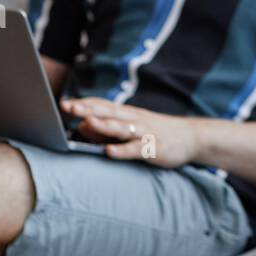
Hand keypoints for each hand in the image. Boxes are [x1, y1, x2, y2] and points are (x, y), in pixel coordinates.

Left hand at [59, 97, 197, 167]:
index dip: (85, 103)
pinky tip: (109, 151)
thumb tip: (82, 126)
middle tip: (69, 106)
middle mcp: (135, 120)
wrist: (191, 137)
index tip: (64, 103)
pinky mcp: (153, 148)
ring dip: (104, 125)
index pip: (103, 104)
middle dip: (88, 109)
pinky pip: (135, 149)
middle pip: (109, 112)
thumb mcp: (130, 129)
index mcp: (128, 114)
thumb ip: (106, 129)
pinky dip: (122, 150)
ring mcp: (144, 133)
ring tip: (87, 122)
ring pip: (121, 128)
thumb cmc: (156, 133)